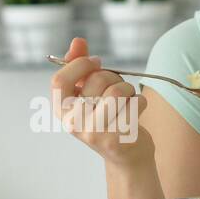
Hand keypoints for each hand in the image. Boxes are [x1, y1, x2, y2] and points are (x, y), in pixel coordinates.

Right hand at [49, 37, 151, 166]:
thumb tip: (78, 41)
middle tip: (117, 88)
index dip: (80, 64)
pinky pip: (136, 103)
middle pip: (96, 80)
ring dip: (128, 89)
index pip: (59, 81)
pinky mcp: (119, 139)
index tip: (96, 62)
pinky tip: (136, 111)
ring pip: (118, 90)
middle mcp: (74, 124)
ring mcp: (95, 133)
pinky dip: (140, 102)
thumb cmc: (106, 119)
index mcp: (62, 111)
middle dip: (112, 76)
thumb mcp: (88, 93)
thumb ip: (79, 66)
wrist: (126, 157)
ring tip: (127, 99)